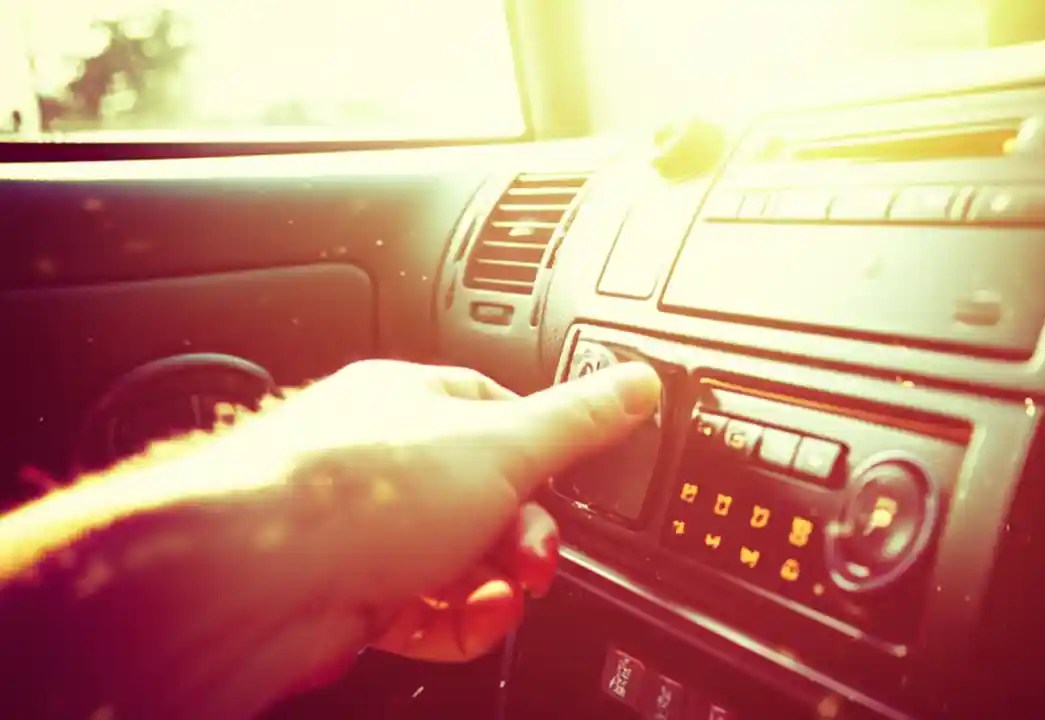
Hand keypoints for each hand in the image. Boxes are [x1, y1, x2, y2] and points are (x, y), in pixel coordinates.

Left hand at [248, 359, 661, 684]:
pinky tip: (475, 621)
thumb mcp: (499, 446)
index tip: (571, 480)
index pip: (493, 410)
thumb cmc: (357, 493)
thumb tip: (637, 382)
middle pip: (483, 496)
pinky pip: (428, 611)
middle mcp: (384, 464)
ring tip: (507, 593)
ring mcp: (364, 533)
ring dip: (497, 584)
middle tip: (536, 553)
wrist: (253, 583)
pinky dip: (460, 622)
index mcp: (411, 402)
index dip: (540, 448)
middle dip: (523, 531)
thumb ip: (577, 420)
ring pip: (459, 561)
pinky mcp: (351, 596)